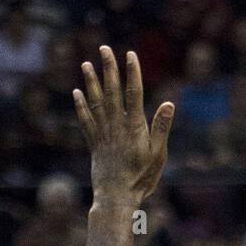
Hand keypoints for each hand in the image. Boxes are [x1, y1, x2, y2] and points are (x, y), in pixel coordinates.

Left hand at [73, 47, 173, 205]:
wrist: (117, 196)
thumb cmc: (141, 178)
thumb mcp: (158, 155)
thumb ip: (161, 128)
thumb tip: (169, 104)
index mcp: (135, 127)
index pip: (134, 93)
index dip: (132, 73)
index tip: (130, 54)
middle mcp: (116, 126)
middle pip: (112, 92)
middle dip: (109, 69)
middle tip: (104, 48)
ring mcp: (103, 134)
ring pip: (96, 102)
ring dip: (91, 82)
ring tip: (86, 63)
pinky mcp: (94, 144)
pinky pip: (85, 121)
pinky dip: (81, 106)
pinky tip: (77, 92)